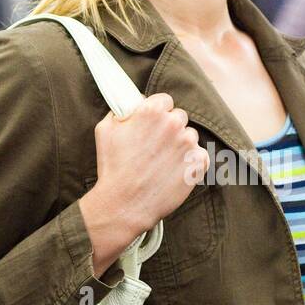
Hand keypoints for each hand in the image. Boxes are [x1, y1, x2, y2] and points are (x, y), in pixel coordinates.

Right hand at [79, 93, 209, 260]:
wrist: (124, 204)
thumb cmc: (113, 168)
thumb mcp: (105, 130)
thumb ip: (120, 112)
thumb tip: (131, 106)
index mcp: (152, 111)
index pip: (165, 100)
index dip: (158, 112)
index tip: (153, 124)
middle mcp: (173, 123)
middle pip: (179, 118)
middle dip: (169, 129)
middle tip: (156, 146)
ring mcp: (188, 144)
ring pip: (190, 137)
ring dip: (180, 146)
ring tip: (163, 163)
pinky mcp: (198, 163)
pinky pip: (200, 156)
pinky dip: (191, 163)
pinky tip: (174, 172)